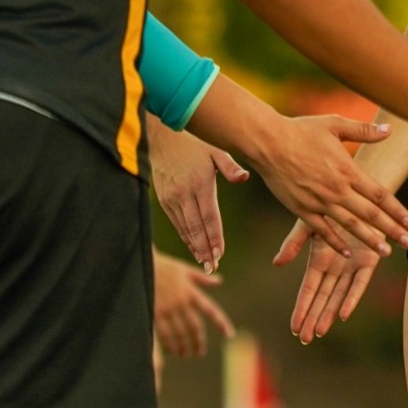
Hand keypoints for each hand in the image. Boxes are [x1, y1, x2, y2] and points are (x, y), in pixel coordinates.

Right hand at [151, 124, 250, 272]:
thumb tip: (243, 178)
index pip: (209, 217)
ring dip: (195, 248)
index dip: (215, 237)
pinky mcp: (164, 201)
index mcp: (201, 184)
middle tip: (213, 267)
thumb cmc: (197, 145)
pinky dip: (186, 238)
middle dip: (205, 250)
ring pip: (185, 229)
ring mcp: (172, 199)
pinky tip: (194, 249)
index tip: (220, 254)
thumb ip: (231, 167)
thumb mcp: (217, 151)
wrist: (163, 139)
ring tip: (206, 264)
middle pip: (196, 228)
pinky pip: (177, 224)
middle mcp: (184, 194)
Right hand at [153, 249, 234, 358]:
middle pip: (195, 327)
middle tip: (199, 353)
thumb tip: (219, 281)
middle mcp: (182, 302)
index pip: (210, 310)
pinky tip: (172, 351)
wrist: (141, 265)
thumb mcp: (184, 269)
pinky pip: (165, 334)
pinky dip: (170, 345)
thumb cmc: (163, 266)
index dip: (221, 323)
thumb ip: (202, 278)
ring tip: (185, 354)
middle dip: (198, 342)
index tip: (229, 335)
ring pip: (180, 334)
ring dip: (184, 347)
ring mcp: (169, 309)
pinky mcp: (155, 313)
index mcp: (191, 292)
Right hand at [254, 114, 407, 255]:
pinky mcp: (301, 210)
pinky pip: (322, 230)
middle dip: (391, 230)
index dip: (396, 210)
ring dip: (368, 239)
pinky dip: (335, 242)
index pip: (379, 194)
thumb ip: (364, 131)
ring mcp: (319, 202)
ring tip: (385, 252)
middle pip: (370, 214)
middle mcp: (336, 190)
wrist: (268, 142)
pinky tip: (346, 252)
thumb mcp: (335, 124)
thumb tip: (390, 130)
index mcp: (347, 171)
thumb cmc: (301, 130)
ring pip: (350, 226)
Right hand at [275, 219, 383, 343]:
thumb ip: (294, 244)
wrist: (361, 195)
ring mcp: (352, 266)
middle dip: (313, 317)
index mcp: (320, 259)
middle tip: (304, 338)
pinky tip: (343, 314)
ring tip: (318, 332)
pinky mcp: (369, 262)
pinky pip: (359, 283)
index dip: (302, 307)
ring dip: (329, 313)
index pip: (309, 289)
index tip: (293, 327)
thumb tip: (276, 263)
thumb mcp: (308, 224)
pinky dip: (351, 298)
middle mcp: (336, 267)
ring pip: (339, 295)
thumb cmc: (332, 207)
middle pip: (322, 297)